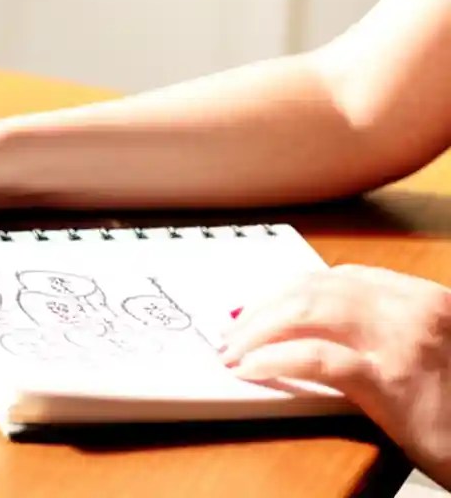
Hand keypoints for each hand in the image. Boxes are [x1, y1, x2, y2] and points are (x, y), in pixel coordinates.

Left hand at [220, 264, 450, 487]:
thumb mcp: (430, 355)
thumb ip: (384, 334)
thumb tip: (312, 332)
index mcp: (424, 298)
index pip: (339, 279)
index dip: (288, 291)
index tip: (255, 309)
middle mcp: (414, 309)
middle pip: (315, 289)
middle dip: (263, 309)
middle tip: (230, 334)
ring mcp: (403, 342)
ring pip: (309, 312)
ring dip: (258, 331)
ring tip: (231, 352)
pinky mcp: (393, 383)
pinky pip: (317, 359)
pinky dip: (273, 360)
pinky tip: (250, 371)